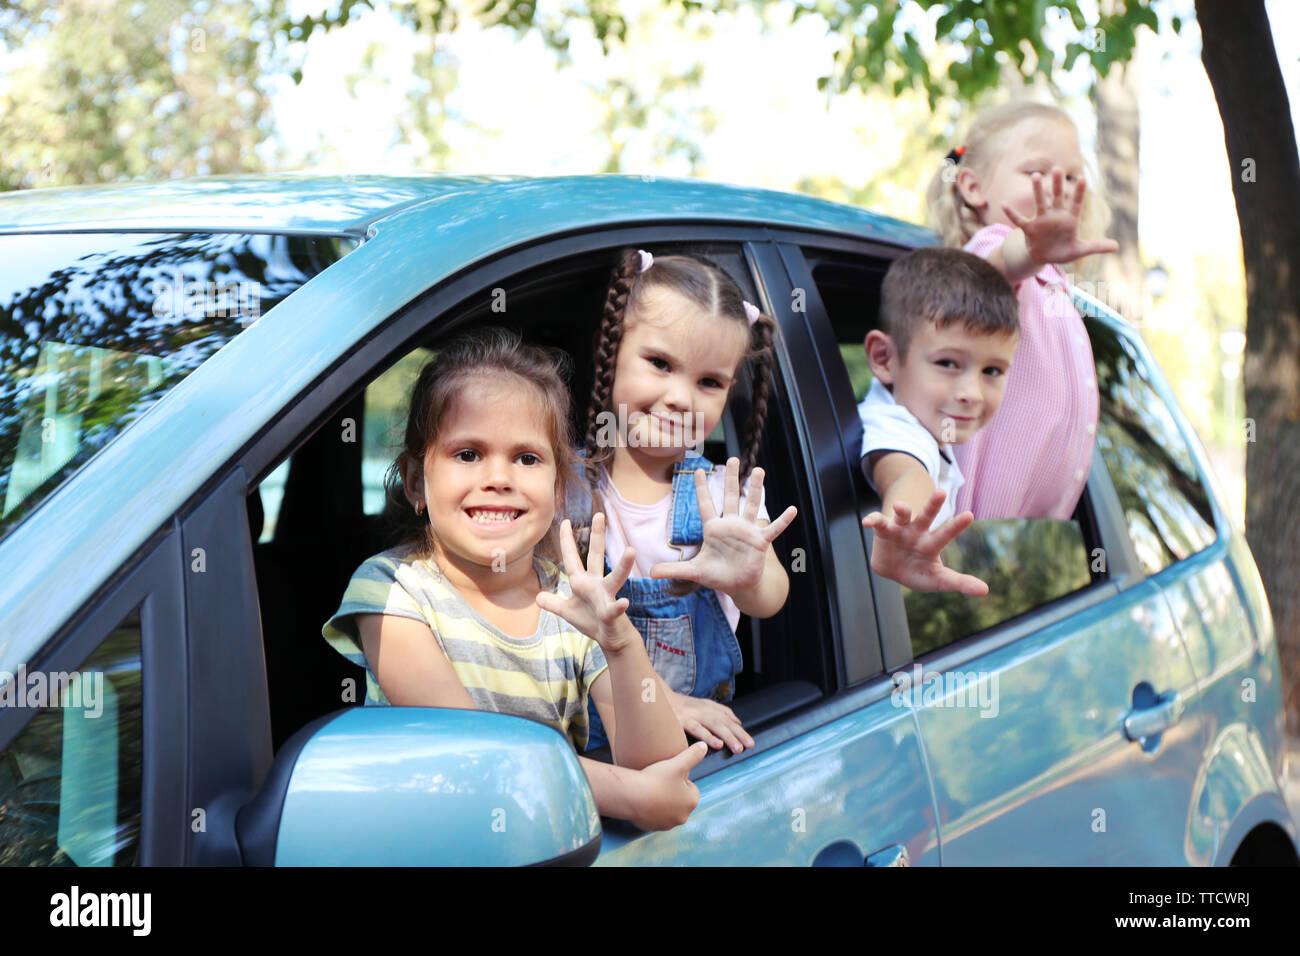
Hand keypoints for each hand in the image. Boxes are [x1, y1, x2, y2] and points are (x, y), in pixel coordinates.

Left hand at [536, 514, 635, 651]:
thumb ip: (553, 603)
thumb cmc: (591, 621)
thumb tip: (538, 597)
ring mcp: (606, 597)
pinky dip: (619, 606)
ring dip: (623, 565)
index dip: (568, 541)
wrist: (610, 638)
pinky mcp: (613, 613)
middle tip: (599, 515)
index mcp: (583, 582)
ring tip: (631, 550)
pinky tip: (624, 603)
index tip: (566, 521)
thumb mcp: (567, 612)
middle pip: (596, 556)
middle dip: (598, 536)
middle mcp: (596, 584)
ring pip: (615, 578)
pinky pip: (616, 609)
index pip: (572, 558)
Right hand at [629, 741, 707, 830]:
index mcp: (692, 801)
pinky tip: (643, 798)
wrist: (631, 797)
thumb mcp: (677, 763)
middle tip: (659, 781)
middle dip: (672, 791)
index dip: (680, 779)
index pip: (691, 788)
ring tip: (650, 789)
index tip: (669, 774)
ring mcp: (667, 824)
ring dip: (662, 801)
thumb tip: (704, 746)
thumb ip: (693, 754)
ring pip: (667, 809)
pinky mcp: (652, 827)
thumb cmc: (655, 779)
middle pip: (680, 800)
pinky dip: (651, 809)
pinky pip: (654, 816)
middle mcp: (683, 816)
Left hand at [648, 457, 796, 591]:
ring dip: (755, 489)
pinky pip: (773, 529)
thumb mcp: (694, 572)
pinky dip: (782, 520)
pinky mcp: (760, 542)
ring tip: (759, 470)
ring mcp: (747, 531)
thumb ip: (673, 570)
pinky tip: (792, 509)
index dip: (702, 489)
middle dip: (730, 478)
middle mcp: (731, 525)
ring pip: (751, 506)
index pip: (706, 505)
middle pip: (729, 497)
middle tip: (732, 458)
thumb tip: (649, 572)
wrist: (739, 585)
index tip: (698, 470)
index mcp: (713, 529)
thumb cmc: (717, 575)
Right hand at [670, 689, 752, 753]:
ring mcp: (692, 714)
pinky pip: (697, 729)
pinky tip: (717, 744)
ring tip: (738, 748)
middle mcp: (702, 709)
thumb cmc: (680, 707)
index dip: (739, 730)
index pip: (727, 718)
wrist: (656, 699)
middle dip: (738, 734)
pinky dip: (708, 736)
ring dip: (728, 736)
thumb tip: (738, 722)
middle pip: (724, 721)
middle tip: (749, 745)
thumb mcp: (701, 705)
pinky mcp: (681, 721)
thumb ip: (719, 712)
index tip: (750, 742)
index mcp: (708, 706)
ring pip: (714, 724)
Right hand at [861, 488, 988, 595]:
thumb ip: (960, 582)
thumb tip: (986, 590)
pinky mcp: (882, 531)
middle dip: (932, 504)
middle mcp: (917, 531)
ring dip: (901, 509)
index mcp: (931, 543)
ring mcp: (899, 529)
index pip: (945, 533)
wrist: (893, 570)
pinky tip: (866, 522)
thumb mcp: (939, 580)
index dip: (956, 525)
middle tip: (941, 492)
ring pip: (902, 515)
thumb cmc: (920, 572)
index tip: (969, 515)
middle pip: (926, 515)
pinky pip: (877, 522)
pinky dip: (872, 520)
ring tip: (900, 506)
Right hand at [1003, 168, 1118, 266]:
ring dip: (1037, 191)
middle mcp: (1055, 215)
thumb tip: (1117, 246)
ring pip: (1039, 202)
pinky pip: (1019, 219)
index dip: (1078, 192)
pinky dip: (1012, 213)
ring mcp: (1041, 220)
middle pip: (1057, 197)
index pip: (1076, 203)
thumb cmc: (1063, 251)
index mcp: (1070, 219)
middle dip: (1057, 184)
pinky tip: (1003, 204)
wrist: (1044, 257)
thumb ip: (1097, 246)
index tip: (1082, 179)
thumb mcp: (1080, 250)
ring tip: (1035, 176)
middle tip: (1057, 169)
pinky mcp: (1029, 228)